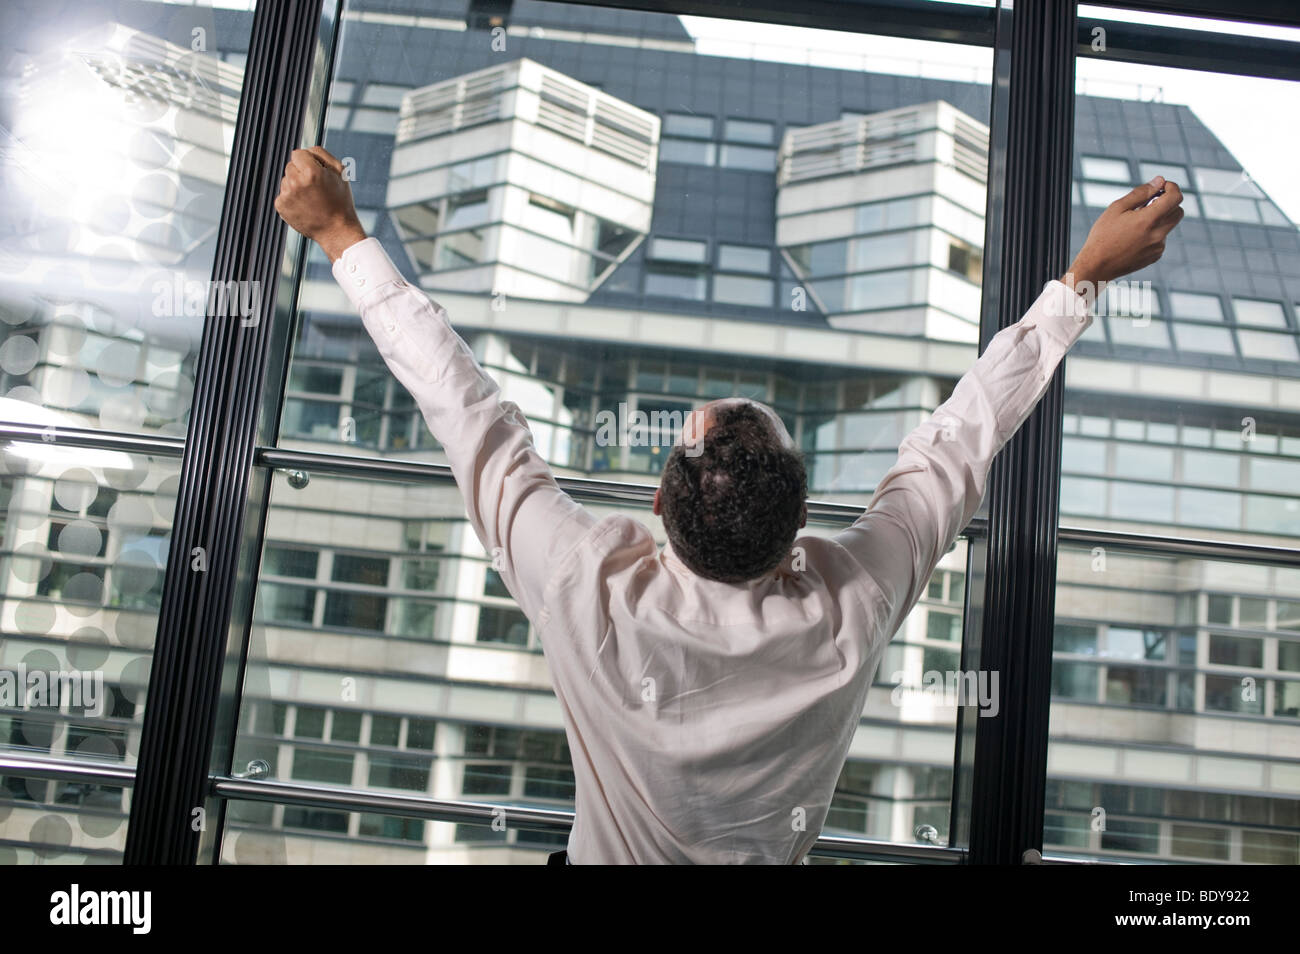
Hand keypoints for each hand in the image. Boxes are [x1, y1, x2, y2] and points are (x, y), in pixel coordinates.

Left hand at [274, 146, 366, 261]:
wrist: (336, 230)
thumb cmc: (340, 199)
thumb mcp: (340, 172)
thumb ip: (321, 154)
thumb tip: (304, 150)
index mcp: (311, 171)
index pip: (298, 153)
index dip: (309, 162)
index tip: (318, 173)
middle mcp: (295, 182)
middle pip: (291, 166)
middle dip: (302, 173)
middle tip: (317, 189)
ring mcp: (286, 195)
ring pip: (286, 180)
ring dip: (296, 186)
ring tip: (311, 199)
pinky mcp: (281, 206)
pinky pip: (283, 194)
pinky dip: (292, 199)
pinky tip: (304, 207)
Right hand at [1062, 175, 1184, 294]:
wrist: (1096, 266)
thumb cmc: (1103, 235)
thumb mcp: (1117, 208)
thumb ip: (1141, 193)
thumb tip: (1159, 181)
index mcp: (1149, 220)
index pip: (1176, 197)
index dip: (1172, 187)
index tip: (1162, 186)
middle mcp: (1158, 234)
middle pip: (1178, 211)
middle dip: (1168, 203)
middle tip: (1149, 202)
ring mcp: (1158, 247)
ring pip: (1169, 225)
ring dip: (1159, 219)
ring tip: (1136, 223)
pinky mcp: (1155, 256)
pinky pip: (1161, 239)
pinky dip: (1153, 233)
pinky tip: (1134, 237)